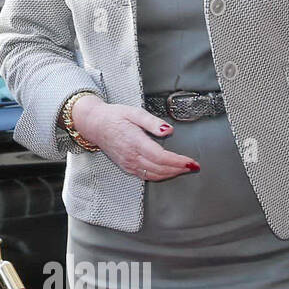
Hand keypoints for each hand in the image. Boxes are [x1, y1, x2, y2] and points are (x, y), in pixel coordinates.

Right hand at [70, 94, 199, 180]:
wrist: (95, 124)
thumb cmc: (115, 117)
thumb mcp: (134, 112)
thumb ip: (153, 122)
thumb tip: (168, 130)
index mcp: (135, 142)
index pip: (162, 157)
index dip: (179, 162)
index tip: (191, 162)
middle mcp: (131, 156)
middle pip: (160, 169)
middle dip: (179, 169)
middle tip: (193, 166)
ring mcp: (128, 163)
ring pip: (154, 175)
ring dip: (171, 174)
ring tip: (184, 169)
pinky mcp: (126, 166)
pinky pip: (146, 176)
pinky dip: (160, 176)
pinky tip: (168, 172)